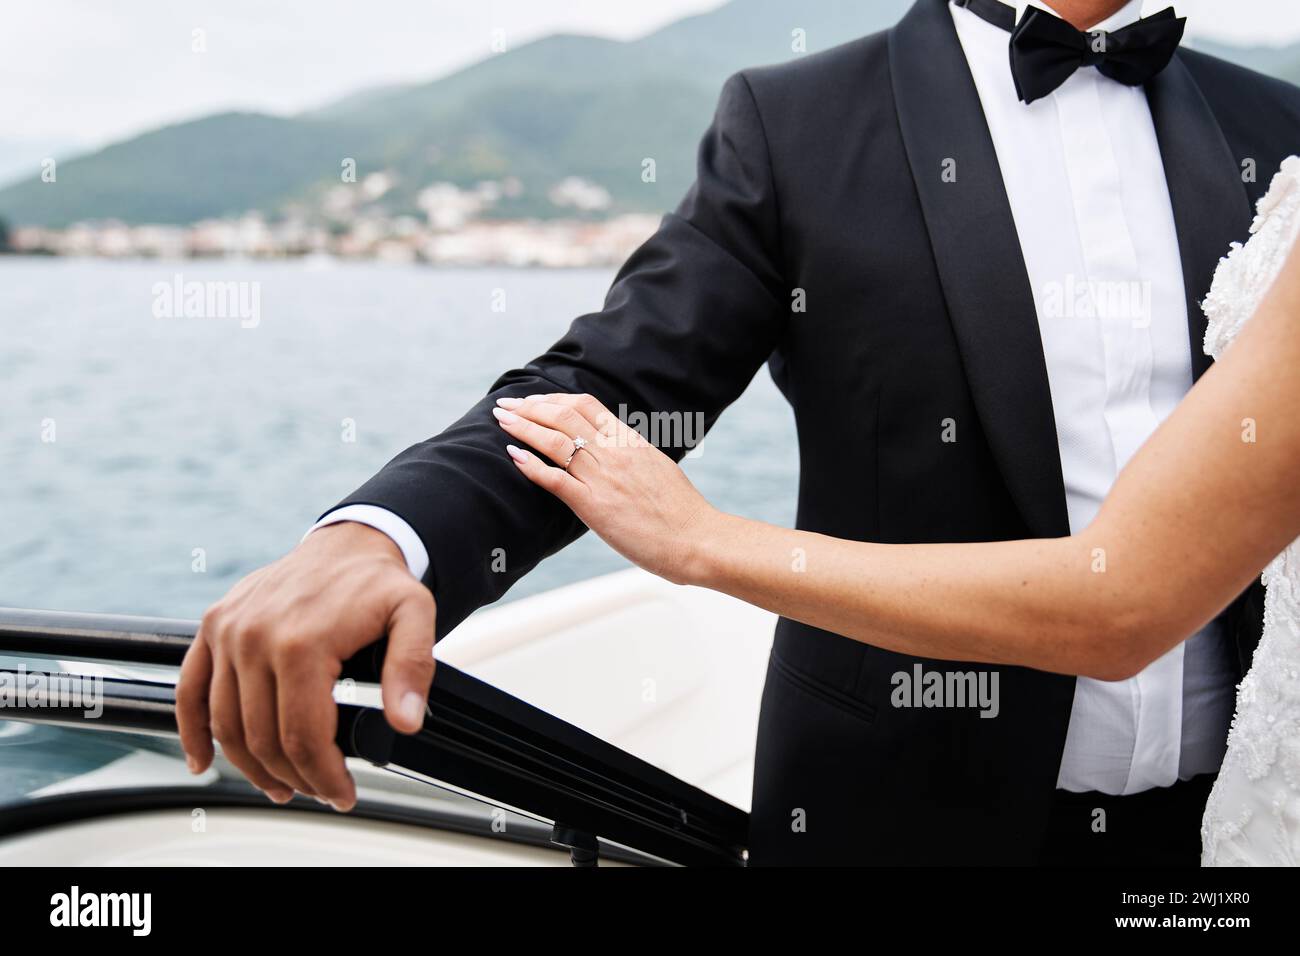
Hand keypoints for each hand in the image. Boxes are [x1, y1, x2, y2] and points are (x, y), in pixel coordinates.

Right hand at [176, 521, 435, 809]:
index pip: (303, 735)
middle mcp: (254, 636)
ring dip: (251, 767)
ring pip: (226, 725)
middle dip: (295, 777)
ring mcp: (228, 631)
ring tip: (282, 785)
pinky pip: (189, 690)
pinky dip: (191, 732)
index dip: (324, 776)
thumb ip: (412, 666)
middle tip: (320, 791)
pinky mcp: (212, 626)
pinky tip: (203, 762)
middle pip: (263, 738)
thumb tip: (405, 720)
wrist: (347, 542)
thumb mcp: (415, 615)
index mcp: (302, 641)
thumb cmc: (378, 582)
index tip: (342, 794)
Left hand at [492, 393, 718, 583]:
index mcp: (632, 442)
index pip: (586, 406)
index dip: (554, 399)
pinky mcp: (595, 506)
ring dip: (523, 427)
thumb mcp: (658, 470)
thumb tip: (618, 453)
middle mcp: (615, 453)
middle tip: (505, 405)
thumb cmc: (682, 514)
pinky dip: (530, 464)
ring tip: (501, 420)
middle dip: (529, 407)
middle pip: (564, 416)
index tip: (534, 400)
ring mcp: (604, 478)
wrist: (697, 539)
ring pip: (555, 441)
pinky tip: (513, 455)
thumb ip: (633, 457)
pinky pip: (555, 478)